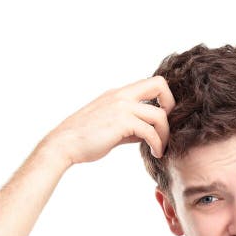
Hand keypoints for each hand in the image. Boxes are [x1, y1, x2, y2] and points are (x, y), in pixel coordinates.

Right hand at [44, 75, 175, 165]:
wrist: (64, 144)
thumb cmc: (84, 139)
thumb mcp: (111, 127)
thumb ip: (130, 126)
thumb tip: (146, 134)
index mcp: (118, 94)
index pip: (152, 83)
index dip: (165, 99)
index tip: (163, 120)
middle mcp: (121, 95)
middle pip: (160, 85)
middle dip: (171, 107)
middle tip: (167, 129)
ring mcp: (122, 107)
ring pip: (159, 114)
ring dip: (165, 135)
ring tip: (160, 149)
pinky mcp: (122, 122)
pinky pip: (150, 131)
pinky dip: (157, 144)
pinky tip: (155, 153)